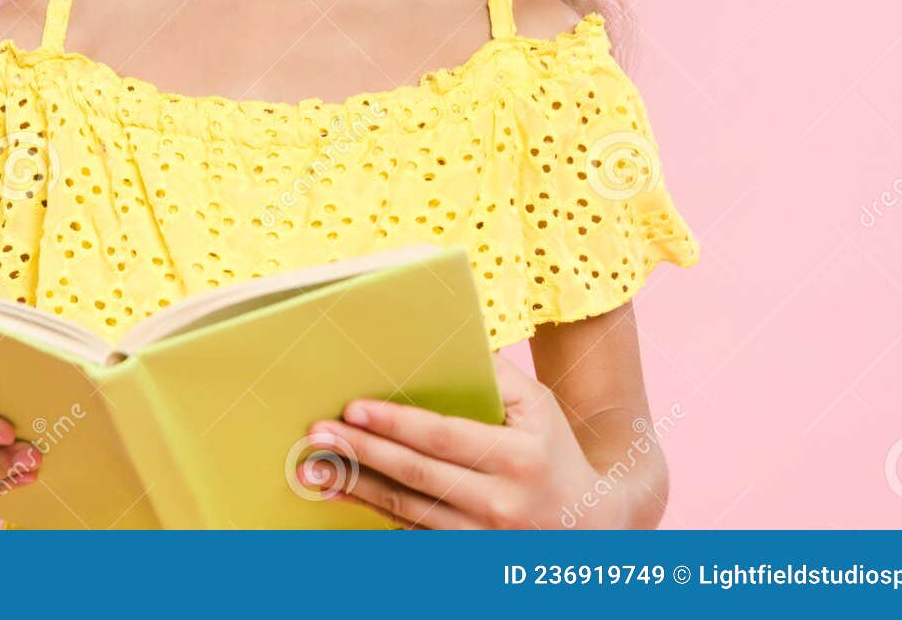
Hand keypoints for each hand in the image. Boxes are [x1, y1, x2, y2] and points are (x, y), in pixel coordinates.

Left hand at [296, 354, 622, 528]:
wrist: (588, 526)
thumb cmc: (552, 452)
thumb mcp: (539, 407)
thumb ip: (497, 375)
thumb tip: (445, 343)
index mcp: (518, 458)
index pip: (446, 438)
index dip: (397, 425)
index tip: (354, 409)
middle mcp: (500, 504)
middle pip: (418, 476)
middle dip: (363, 453)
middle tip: (318, 433)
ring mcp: (482, 539)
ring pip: (408, 510)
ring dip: (357, 487)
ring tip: (313, 466)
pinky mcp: (467, 558)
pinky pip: (411, 532)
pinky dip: (372, 512)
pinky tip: (340, 493)